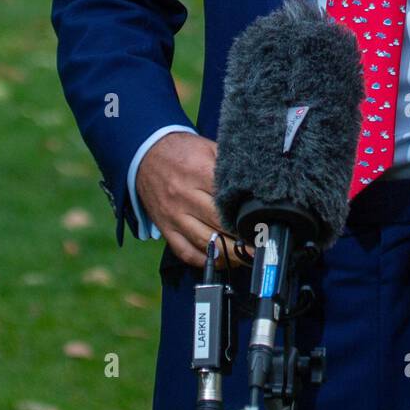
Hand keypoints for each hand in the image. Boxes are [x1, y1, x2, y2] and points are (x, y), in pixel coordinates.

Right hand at [136, 132, 253, 269]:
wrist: (146, 154)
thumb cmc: (183, 151)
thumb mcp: (208, 148)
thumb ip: (229, 165)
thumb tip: (255, 180)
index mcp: (198, 173)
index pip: (228, 199)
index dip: (248, 213)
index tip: (263, 223)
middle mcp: (185, 197)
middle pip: (219, 223)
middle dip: (242, 237)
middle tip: (261, 244)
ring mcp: (174, 216)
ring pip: (204, 242)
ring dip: (228, 254)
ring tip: (246, 257)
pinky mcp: (165, 228)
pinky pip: (184, 251)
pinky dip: (204, 260)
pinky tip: (220, 261)